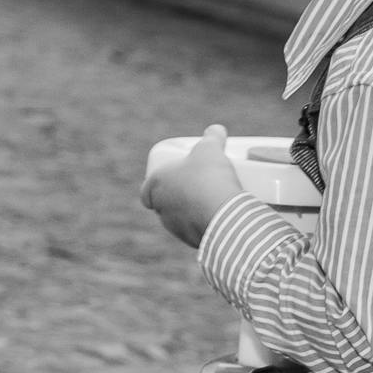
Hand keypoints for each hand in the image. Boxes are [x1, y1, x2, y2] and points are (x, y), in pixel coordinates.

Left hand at [142, 124, 247, 248]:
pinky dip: (205, 224)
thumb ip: (212, 137)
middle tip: (196, 186)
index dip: (157, 185)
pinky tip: (218, 217)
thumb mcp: (210, 149)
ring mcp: (175, 229)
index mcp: (154, 188)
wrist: (224, 213)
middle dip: (178, 196)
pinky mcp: (192, 242)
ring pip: (180, 219)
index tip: (174, 180)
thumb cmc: (209, 177)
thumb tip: (216, 130)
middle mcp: (160, 211)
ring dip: (191, 211)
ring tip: (210, 200)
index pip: (147, 190)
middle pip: (164, 204)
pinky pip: (197, 232)